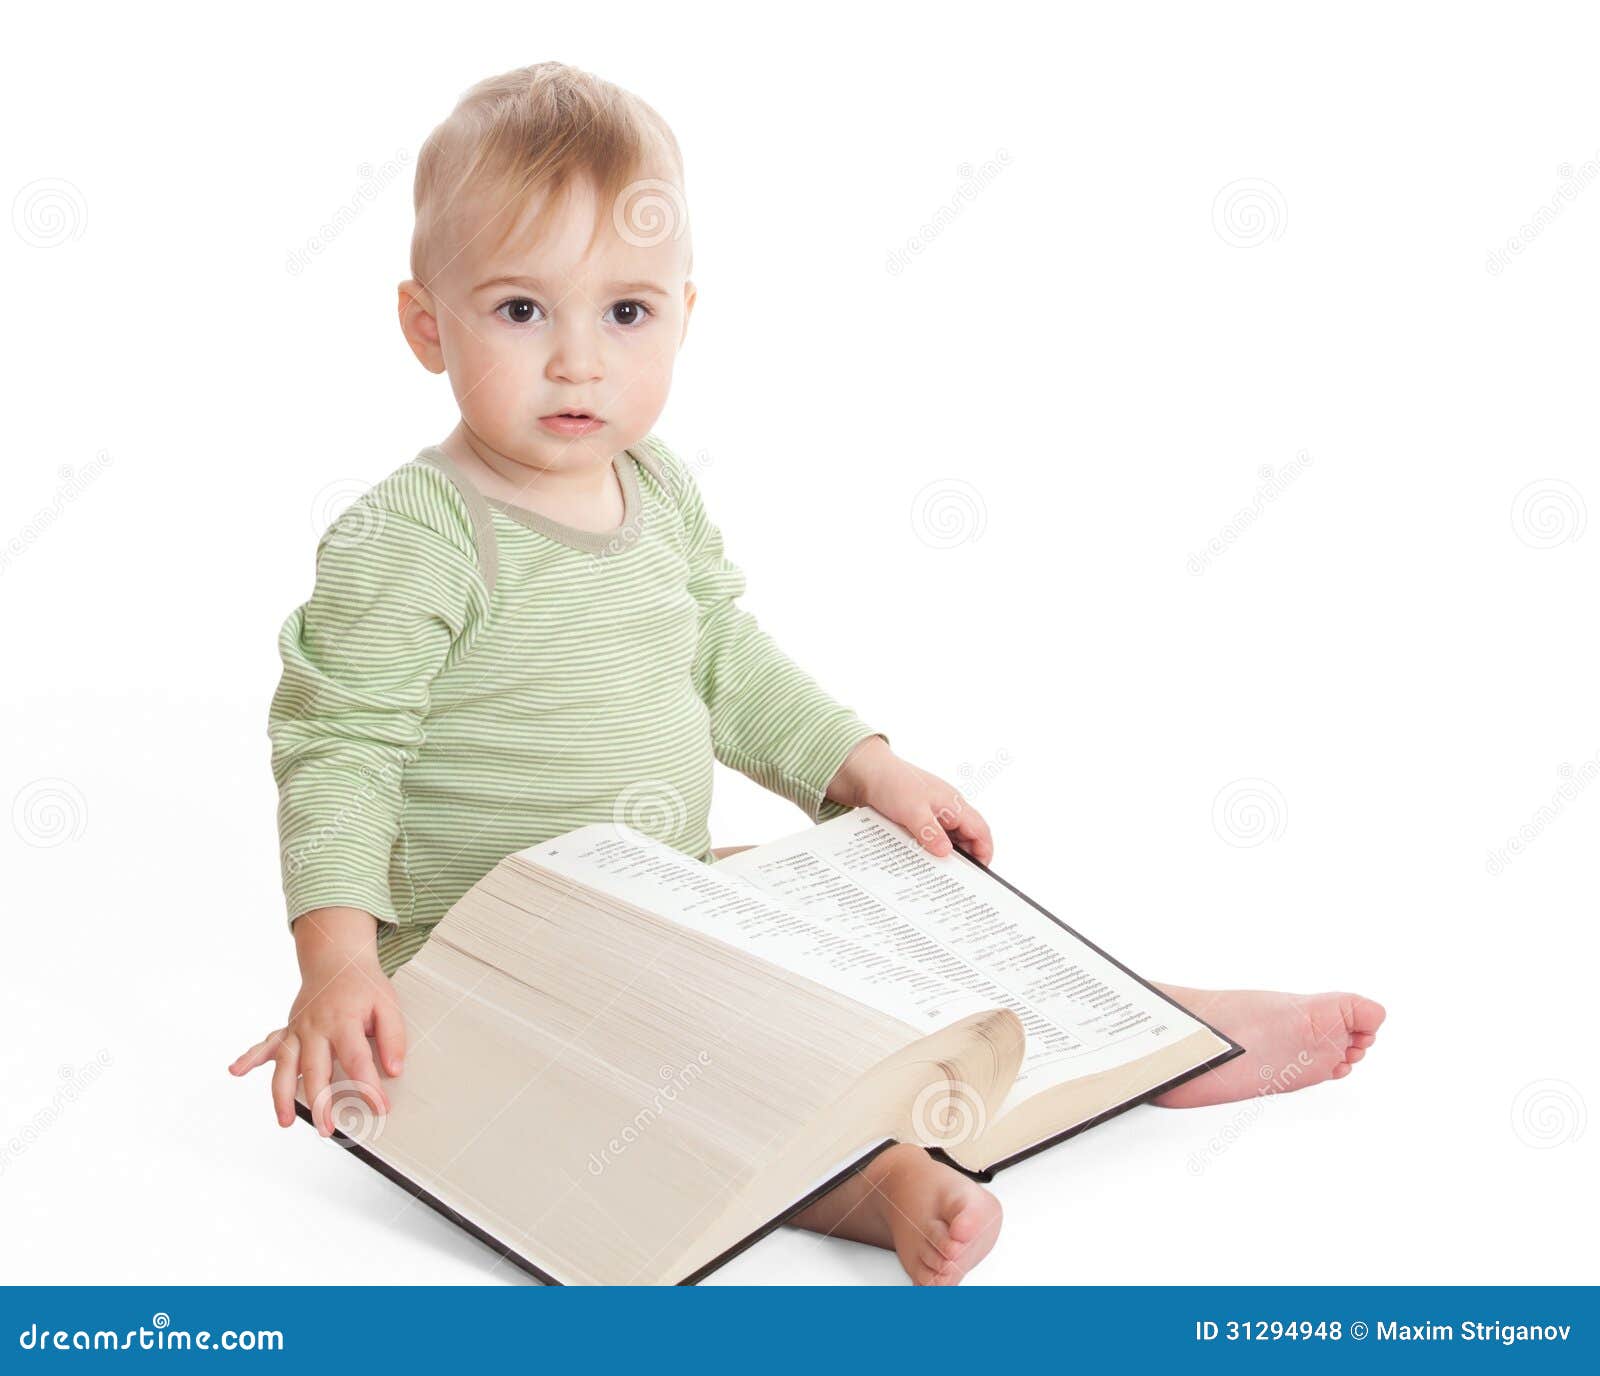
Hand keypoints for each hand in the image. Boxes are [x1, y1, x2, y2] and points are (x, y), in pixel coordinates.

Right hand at [227, 907, 404, 1135]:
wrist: (337, 960)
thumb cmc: (363, 985)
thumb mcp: (388, 1005)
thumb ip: (393, 1038)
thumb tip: (394, 1069)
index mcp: (343, 1021)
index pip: (356, 1059)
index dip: (368, 1085)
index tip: (379, 1107)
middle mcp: (316, 1027)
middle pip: (315, 1068)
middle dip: (320, 1101)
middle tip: (327, 1128)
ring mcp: (298, 1029)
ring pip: (285, 1065)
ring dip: (282, 1094)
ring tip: (286, 1120)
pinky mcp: (288, 1030)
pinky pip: (266, 1045)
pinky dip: (249, 1058)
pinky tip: (237, 1071)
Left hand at [826, 735, 994, 864]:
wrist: (865, 771)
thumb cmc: (891, 782)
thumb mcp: (912, 810)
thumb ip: (930, 832)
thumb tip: (946, 853)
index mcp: (954, 803)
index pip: (980, 830)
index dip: (984, 852)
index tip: (979, 873)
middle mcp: (948, 808)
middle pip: (967, 837)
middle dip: (964, 857)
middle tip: (953, 878)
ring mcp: (933, 812)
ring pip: (948, 838)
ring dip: (944, 853)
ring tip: (935, 872)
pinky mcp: (919, 816)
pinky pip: (932, 836)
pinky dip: (929, 847)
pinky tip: (920, 859)